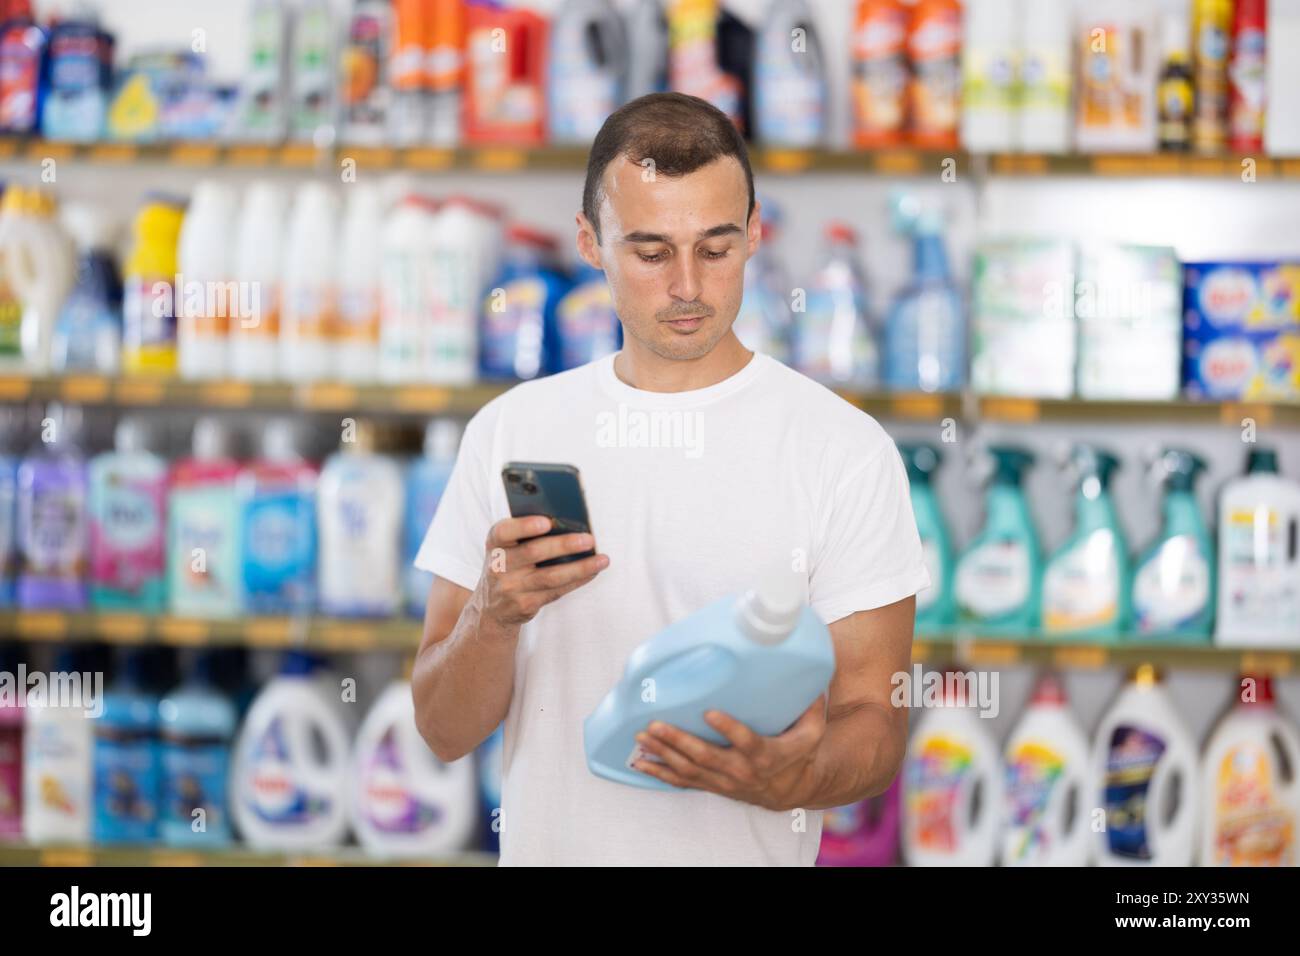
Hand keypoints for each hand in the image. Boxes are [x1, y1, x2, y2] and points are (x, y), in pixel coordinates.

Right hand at [474, 515, 608, 631]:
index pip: (503, 531)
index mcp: (494, 543)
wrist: (492, 607)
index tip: (547, 521)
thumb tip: (568, 521)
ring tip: (602, 560)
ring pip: (550, 577)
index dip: (524, 526)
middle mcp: (498, 566)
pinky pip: (556, 592)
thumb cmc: (508, 565)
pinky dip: (577, 580)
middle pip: (532, 553)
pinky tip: (593, 572)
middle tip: (589, 539)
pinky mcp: (525, 605)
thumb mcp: (507, 547)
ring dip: (579, 568)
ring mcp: (511, 588)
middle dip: (563, 545)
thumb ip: (527, 534)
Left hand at [631, 697, 826, 810]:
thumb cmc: (797, 753)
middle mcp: (740, 770)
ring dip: (662, 753)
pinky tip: (638, 763)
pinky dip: (658, 773)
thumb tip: (812, 676)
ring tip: (641, 736)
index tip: (710, 712)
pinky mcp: (711, 784)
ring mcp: (723, 780)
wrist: (789, 790)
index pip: (745, 741)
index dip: (728, 728)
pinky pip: (681, 781)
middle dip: (678, 741)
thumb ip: (811, 706)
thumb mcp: (812, 731)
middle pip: (705, 756)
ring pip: (688, 769)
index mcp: (765, 754)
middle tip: (655, 724)